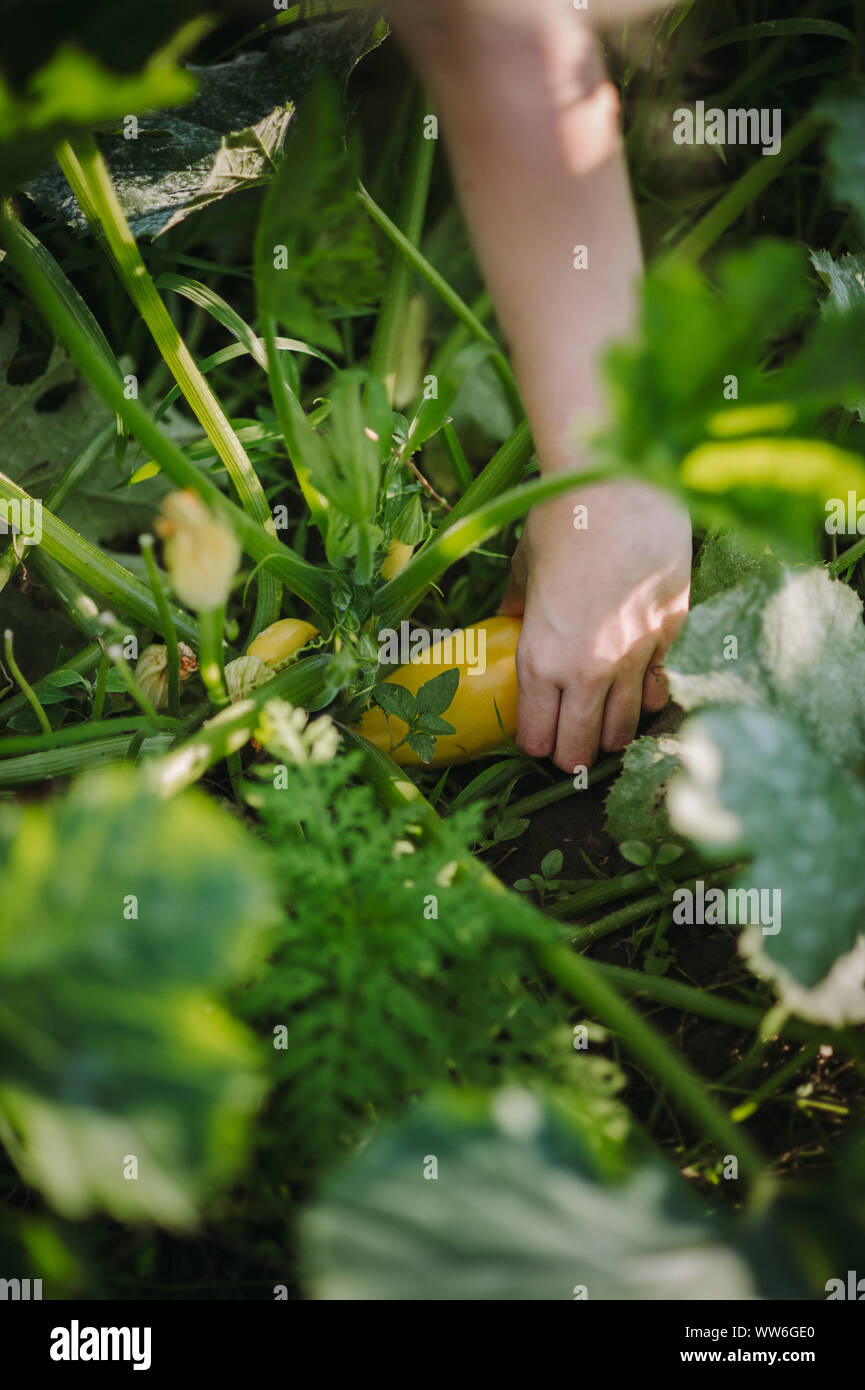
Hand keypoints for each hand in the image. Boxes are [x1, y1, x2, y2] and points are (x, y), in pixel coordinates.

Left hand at [499, 480, 690, 771]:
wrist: (621, 486)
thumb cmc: (562, 518)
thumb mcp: (524, 565)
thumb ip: (517, 603)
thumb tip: (510, 618)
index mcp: (541, 658)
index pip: (537, 735)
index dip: (534, 744)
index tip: (535, 739)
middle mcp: (588, 671)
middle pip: (581, 747)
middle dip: (571, 755)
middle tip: (568, 749)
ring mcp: (635, 658)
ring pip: (626, 727)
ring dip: (612, 735)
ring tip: (604, 731)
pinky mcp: (671, 637)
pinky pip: (660, 687)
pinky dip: (649, 696)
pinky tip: (642, 691)